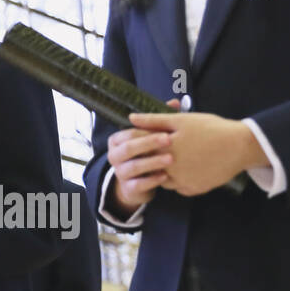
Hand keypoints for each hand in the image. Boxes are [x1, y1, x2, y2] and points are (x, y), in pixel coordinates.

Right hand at [106, 98, 180, 216]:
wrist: (136, 184)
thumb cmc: (144, 154)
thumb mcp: (148, 137)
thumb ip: (159, 121)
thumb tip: (175, 102)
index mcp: (116, 141)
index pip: (129, 133)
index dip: (146, 131)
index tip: (165, 129)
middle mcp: (114, 156)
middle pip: (129, 148)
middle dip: (149, 143)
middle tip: (169, 139)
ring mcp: (120, 173)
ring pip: (134, 166)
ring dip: (152, 162)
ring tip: (170, 159)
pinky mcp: (128, 188)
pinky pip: (138, 184)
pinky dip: (152, 180)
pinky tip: (165, 176)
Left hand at [129, 108, 267, 196]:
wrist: (240, 146)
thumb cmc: (211, 129)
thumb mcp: (181, 120)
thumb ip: (154, 120)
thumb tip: (131, 118)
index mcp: (165, 148)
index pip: (142, 148)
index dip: (142, 142)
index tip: (148, 138)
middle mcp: (171, 168)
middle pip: (150, 165)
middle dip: (152, 157)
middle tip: (165, 148)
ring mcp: (182, 181)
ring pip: (162, 178)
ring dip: (163, 170)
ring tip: (176, 158)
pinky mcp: (194, 190)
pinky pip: (178, 187)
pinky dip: (178, 180)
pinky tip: (187, 168)